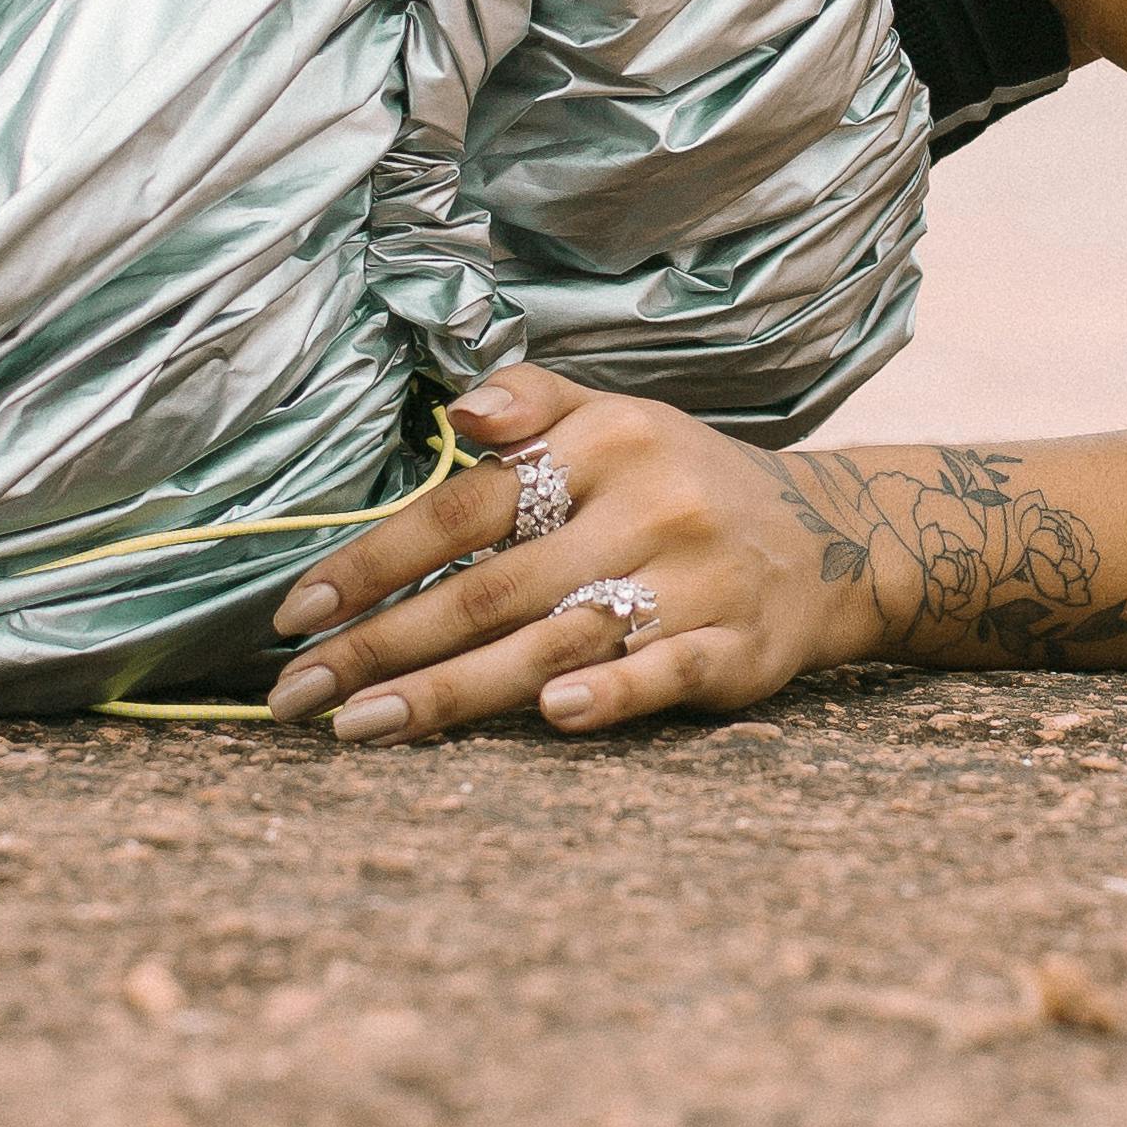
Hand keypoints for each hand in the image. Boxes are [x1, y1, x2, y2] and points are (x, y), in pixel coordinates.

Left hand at [264, 364, 880, 743]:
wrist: (830, 537)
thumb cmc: (682, 482)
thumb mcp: (616, 419)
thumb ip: (531, 402)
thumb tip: (456, 410)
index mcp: (603, 445)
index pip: (466, 507)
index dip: (376, 558)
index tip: (297, 610)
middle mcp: (644, 509)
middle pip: (491, 586)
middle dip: (382, 642)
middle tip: (297, 692)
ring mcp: (692, 582)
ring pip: (555, 640)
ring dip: (453, 689)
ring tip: (363, 725)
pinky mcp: (737, 649)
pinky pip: (665, 672)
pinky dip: (612, 692)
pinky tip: (554, 716)